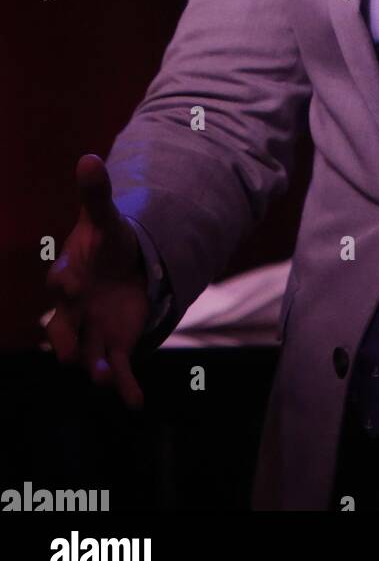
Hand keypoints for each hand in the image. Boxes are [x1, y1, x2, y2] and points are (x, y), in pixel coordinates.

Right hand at [44, 153, 149, 408]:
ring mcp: (92, 332)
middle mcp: (73, 311)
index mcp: (68, 275)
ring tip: (105, 377)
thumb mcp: (106, 218)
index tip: (70, 280)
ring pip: (86, 355)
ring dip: (94, 367)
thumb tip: (89, 157)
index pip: (60, 280)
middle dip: (66, 339)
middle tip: (73, 352)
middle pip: (62, 328)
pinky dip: (125, 388)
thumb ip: (96, 193)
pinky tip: (136, 403)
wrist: (119, 268)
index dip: (65, 281)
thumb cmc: (105, 244)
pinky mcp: (115, 345)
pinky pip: (118, 370)